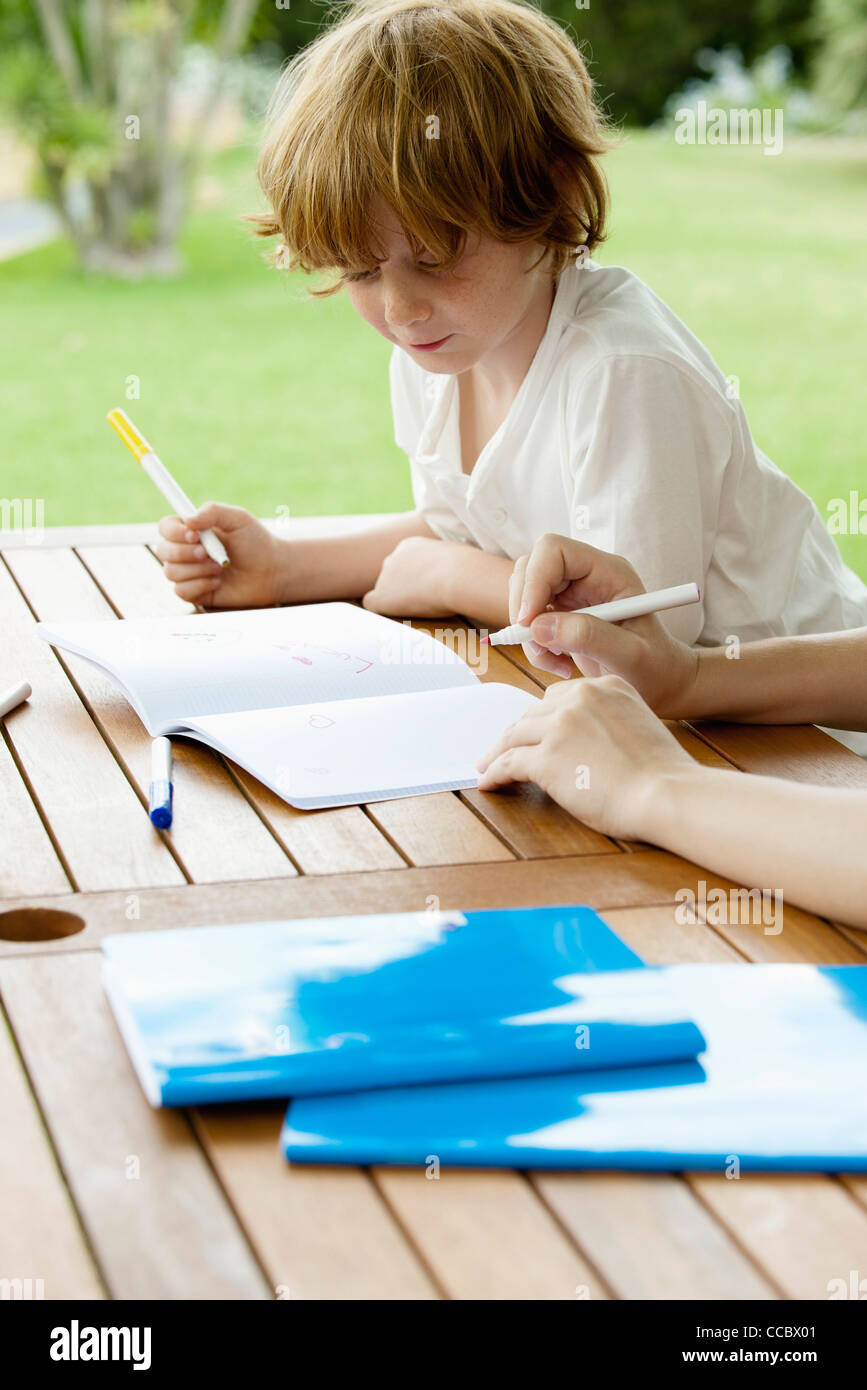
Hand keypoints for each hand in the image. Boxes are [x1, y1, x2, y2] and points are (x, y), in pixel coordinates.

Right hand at [155, 502, 281, 607]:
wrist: (272, 571)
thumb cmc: (256, 542)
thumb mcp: (238, 518)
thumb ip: (213, 511)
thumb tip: (188, 519)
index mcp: (192, 530)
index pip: (166, 527)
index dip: (173, 531)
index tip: (193, 534)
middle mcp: (186, 550)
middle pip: (163, 550)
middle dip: (184, 553)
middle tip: (207, 553)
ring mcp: (190, 572)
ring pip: (171, 572)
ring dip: (196, 570)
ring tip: (220, 567)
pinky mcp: (196, 592)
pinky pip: (182, 591)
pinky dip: (199, 585)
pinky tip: (217, 582)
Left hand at [362, 536, 456, 617]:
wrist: (457, 575)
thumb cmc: (466, 567)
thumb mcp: (455, 557)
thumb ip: (445, 564)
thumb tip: (456, 574)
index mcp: (409, 546)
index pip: (403, 563)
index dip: (412, 577)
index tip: (426, 586)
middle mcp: (392, 558)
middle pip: (390, 576)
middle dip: (402, 588)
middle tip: (422, 600)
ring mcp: (385, 577)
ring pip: (383, 591)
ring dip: (396, 600)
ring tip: (418, 609)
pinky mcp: (382, 596)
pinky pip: (371, 603)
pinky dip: (381, 610)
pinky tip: (396, 616)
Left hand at [476, 675, 695, 838]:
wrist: (667, 793)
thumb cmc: (662, 773)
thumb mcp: (639, 726)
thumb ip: (610, 722)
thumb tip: (585, 742)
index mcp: (606, 686)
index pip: (559, 697)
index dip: (542, 718)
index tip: (532, 732)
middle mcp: (580, 697)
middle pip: (533, 714)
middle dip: (518, 734)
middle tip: (504, 750)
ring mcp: (560, 725)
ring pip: (514, 736)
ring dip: (497, 752)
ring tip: (487, 766)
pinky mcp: (546, 756)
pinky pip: (509, 762)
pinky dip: (494, 773)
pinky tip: (489, 783)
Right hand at [510, 534, 698, 717]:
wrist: (659, 681)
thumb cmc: (654, 666)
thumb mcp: (629, 655)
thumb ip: (588, 636)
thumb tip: (539, 627)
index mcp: (608, 571)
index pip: (555, 550)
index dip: (535, 579)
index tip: (528, 619)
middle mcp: (586, 575)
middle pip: (532, 567)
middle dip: (524, 606)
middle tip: (535, 644)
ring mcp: (571, 593)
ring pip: (524, 593)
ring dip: (527, 631)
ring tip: (554, 660)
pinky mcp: (560, 614)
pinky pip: (529, 620)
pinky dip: (533, 645)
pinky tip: (559, 663)